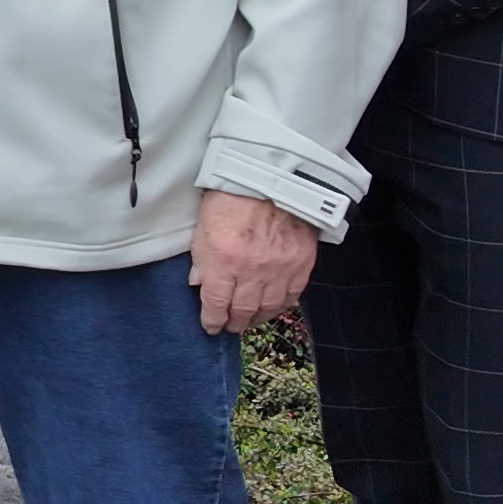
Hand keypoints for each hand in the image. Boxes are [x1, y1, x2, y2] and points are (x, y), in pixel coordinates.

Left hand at [191, 189, 318, 334]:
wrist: (271, 176)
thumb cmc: (231, 197)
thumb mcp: (203, 227)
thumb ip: (201, 259)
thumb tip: (200, 285)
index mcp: (223, 260)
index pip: (216, 303)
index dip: (212, 320)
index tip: (211, 326)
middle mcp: (252, 270)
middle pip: (242, 310)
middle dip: (234, 322)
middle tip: (230, 325)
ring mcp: (280, 268)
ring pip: (268, 307)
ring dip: (257, 317)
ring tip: (250, 319)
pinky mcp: (302, 263)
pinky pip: (292, 296)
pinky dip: (281, 305)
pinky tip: (272, 306)